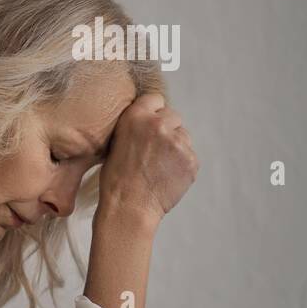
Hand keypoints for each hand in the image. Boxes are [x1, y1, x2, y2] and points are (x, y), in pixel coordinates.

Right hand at [99, 92, 199, 223]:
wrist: (128, 208)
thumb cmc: (116, 180)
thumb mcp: (115, 144)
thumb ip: (135, 127)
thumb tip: (150, 121)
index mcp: (135, 117)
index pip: (155, 99)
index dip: (153, 111)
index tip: (150, 123)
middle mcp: (158, 125)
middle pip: (173, 116)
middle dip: (167, 129)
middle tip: (154, 150)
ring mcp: (178, 142)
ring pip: (183, 136)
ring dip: (175, 147)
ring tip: (158, 166)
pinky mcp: (191, 160)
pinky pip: (190, 155)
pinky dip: (181, 164)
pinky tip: (166, 176)